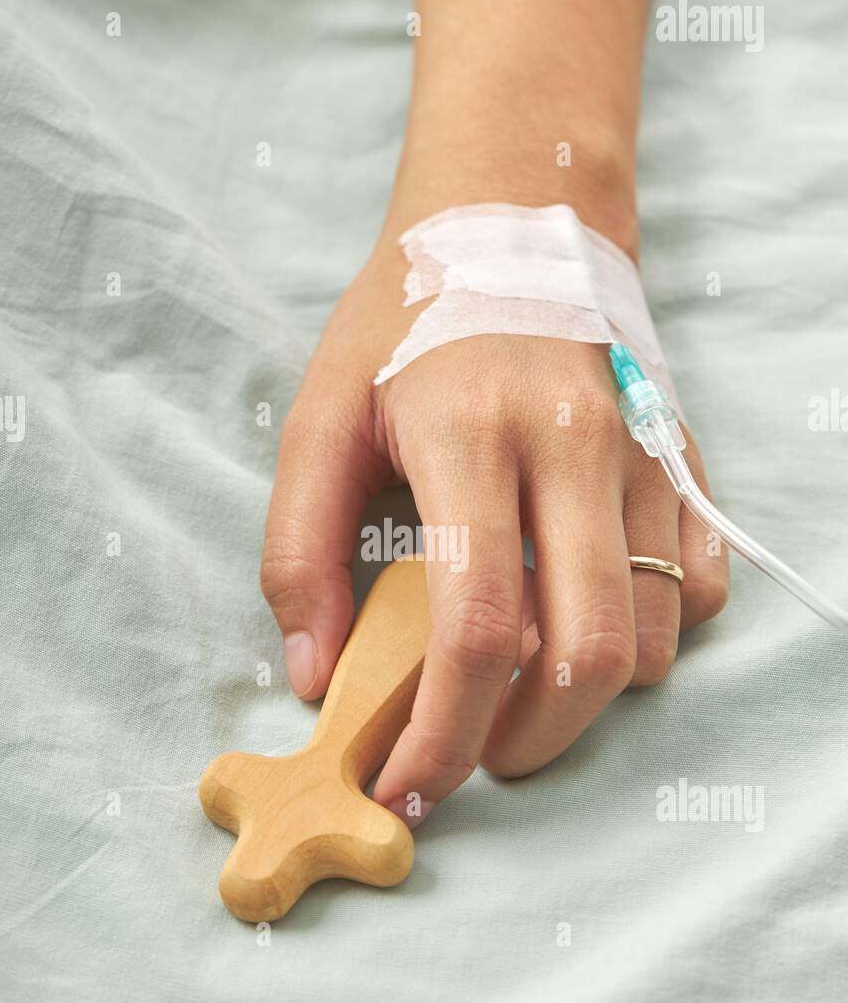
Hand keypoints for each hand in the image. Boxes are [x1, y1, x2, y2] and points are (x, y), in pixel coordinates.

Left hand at [260, 242, 728, 820]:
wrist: (517, 216)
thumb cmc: (404, 322)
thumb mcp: (319, 418)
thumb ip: (299, 550)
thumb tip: (315, 678)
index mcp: (474, 438)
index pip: (478, 629)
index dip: (443, 735)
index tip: (408, 787)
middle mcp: (578, 449)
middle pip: (589, 656)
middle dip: (529, 742)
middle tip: (475, 754)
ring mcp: (645, 454)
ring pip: (656, 635)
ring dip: (590, 697)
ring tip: (524, 686)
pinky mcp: (683, 459)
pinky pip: (702, 587)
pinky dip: (655, 633)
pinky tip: (587, 613)